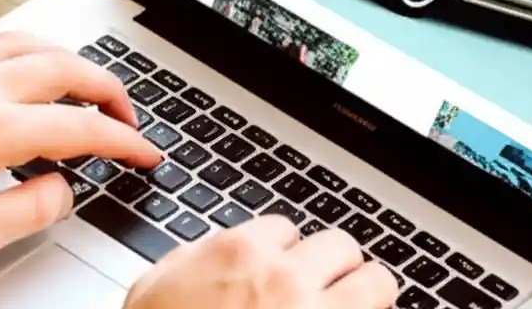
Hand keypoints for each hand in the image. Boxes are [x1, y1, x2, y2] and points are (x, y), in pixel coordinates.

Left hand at [0, 31, 160, 285]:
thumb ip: (31, 210)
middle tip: (127, 115)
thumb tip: (62, 189)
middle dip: (108, 89)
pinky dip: (26, 51)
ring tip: (88, 86)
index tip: (143, 151)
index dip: (123, 140)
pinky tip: (27, 68)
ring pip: (28, 44)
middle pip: (63, 68)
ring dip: (70, 61)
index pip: (79, 126)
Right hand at [126, 216, 398, 308]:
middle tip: (325, 288)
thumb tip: (213, 251)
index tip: (280, 272)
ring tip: (357, 305)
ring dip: (367, 293)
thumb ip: (193, 259)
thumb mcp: (154, 288)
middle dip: (333, 268)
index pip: (286, 229)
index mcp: (239, 255)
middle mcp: (285, 280)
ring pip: (377, 282)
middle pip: (341, 246)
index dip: (283, 254)